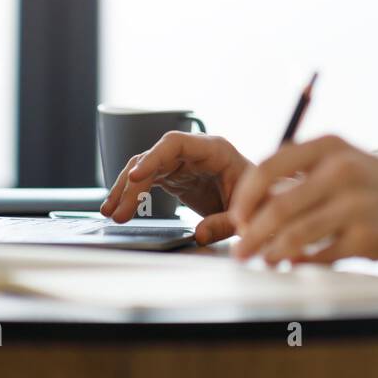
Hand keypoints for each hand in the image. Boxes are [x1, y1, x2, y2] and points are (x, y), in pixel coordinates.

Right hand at [100, 131, 254, 245]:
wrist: (266, 202)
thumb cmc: (262, 199)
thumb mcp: (248, 214)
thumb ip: (225, 223)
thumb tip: (199, 234)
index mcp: (215, 150)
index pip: (176, 143)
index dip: (153, 156)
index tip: (136, 174)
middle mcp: (195, 152)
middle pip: (154, 157)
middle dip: (133, 183)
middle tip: (119, 211)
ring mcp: (184, 164)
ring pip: (146, 168)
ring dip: (126, 189)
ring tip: (110, 212)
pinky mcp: (177, 177)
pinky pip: (148, 180)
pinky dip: (133, 194)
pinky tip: (119, 209)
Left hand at [227, 134, 377, 264]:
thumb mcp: (344, 162)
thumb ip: (302, 175)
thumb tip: (251, 204)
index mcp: (330, 146)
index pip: (268, 168)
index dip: (245, 198)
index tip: (238, 217)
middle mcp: (342, 170)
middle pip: (276, 207)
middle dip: (250, 234)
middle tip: (240, 250)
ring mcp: (357, 204)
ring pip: (293, 236)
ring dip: (270, 253)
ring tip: (263, 260)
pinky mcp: (368, 237)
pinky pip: (319, 256)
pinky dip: (300, 263)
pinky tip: (294, 264)